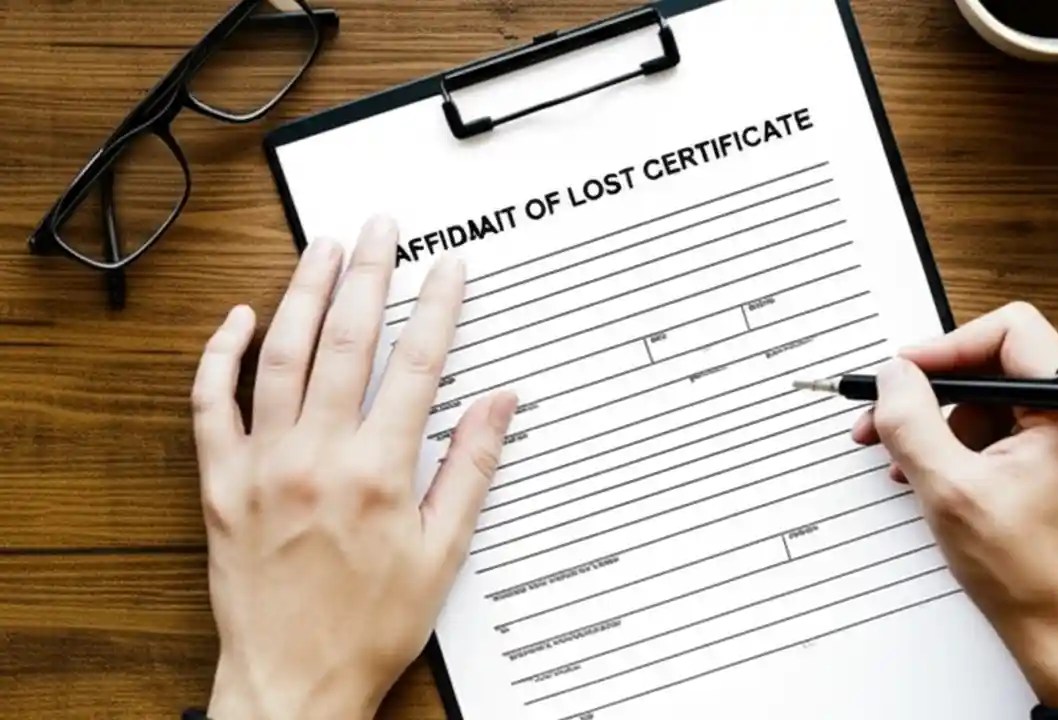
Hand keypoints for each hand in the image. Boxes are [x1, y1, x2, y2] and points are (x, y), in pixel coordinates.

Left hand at [191, 217, 516, 719]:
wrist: (294, 681)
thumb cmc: (369, 626)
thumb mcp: (441, 553)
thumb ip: (470, 469)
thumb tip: (500, 405)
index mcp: (379, 473)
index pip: (416, 366)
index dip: (437, 307)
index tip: (448, 269)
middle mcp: (317, 457)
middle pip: (346, 341)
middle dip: (368, 273)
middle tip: (380, 228)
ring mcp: (262, 465)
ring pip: (280, 355)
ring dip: (302, 292)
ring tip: (322, 248)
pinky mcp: (220, 483)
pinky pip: (210, 403)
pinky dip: (221, 354)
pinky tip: (240, 317)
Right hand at [852, 302, 1057, 707]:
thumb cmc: (1033, 575)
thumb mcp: (950, 490)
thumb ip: (912, 421)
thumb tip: (892, 376)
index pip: (1009, 329)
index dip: (946, 347)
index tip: (904, 375)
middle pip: (995, 361)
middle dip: (933, 391)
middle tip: (887, 414)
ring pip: (990, 396)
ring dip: (940, 423)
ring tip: (907, 461)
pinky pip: (999, 427)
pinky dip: (959, 444)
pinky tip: (931, 473)